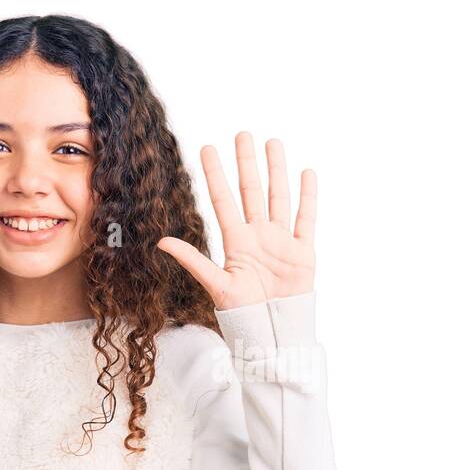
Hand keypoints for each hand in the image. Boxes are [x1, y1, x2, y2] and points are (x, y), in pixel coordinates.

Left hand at [158, 132, 316, 309]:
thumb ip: (193, 260)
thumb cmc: (242, 315)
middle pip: (252, 192)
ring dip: (276, 171)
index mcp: (236, 242)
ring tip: (273, 143)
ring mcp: (281, 242)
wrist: (273, 334)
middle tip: (242, 134)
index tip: (207, 148)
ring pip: (279, 197)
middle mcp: (258, 236)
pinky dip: (308, 196)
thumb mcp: (216, 285)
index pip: (223, 201)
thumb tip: (161, 241)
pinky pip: (306, 218)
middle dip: (247, 163)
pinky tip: (306, 173)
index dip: (215, 175)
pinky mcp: (303, 252)